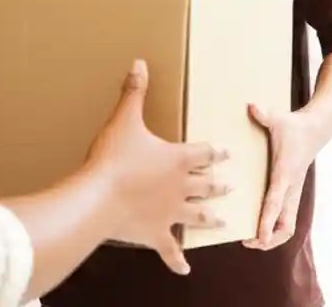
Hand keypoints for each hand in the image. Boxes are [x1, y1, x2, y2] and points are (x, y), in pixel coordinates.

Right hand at [86, 59, 231, 274]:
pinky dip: (178, 261)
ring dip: (209, 218)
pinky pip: (171, 251)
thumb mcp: (124, 119)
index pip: (204, 153)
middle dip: (219, 185)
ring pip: (197, 217)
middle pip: (206, 185)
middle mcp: (181, 187)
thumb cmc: (113, 158)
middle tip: (231, 186)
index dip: (215, 152)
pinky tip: (186, 270)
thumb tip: (140, 62)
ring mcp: (170, 214)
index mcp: (177, 159)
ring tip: (222, 221)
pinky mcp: (156, 234)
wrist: (100, 199)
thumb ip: (134, 92)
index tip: (227, 152)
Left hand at [243, 103, 323, 250]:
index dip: (266, 221)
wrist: (317, 128)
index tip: (258, 238)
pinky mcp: (292, 191)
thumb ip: (263, 115)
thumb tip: (250, 105)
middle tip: (248, 243)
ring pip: (288, 224)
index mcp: (285, 174)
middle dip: (269, 238)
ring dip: (273, 236)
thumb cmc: (294, 126)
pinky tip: (259, 228)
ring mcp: (293, 192)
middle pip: (286, 224)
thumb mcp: (278, 119)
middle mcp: (291, 187)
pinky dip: (275, 226)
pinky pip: (286, 216)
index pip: (274, 202)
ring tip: (252, 240)